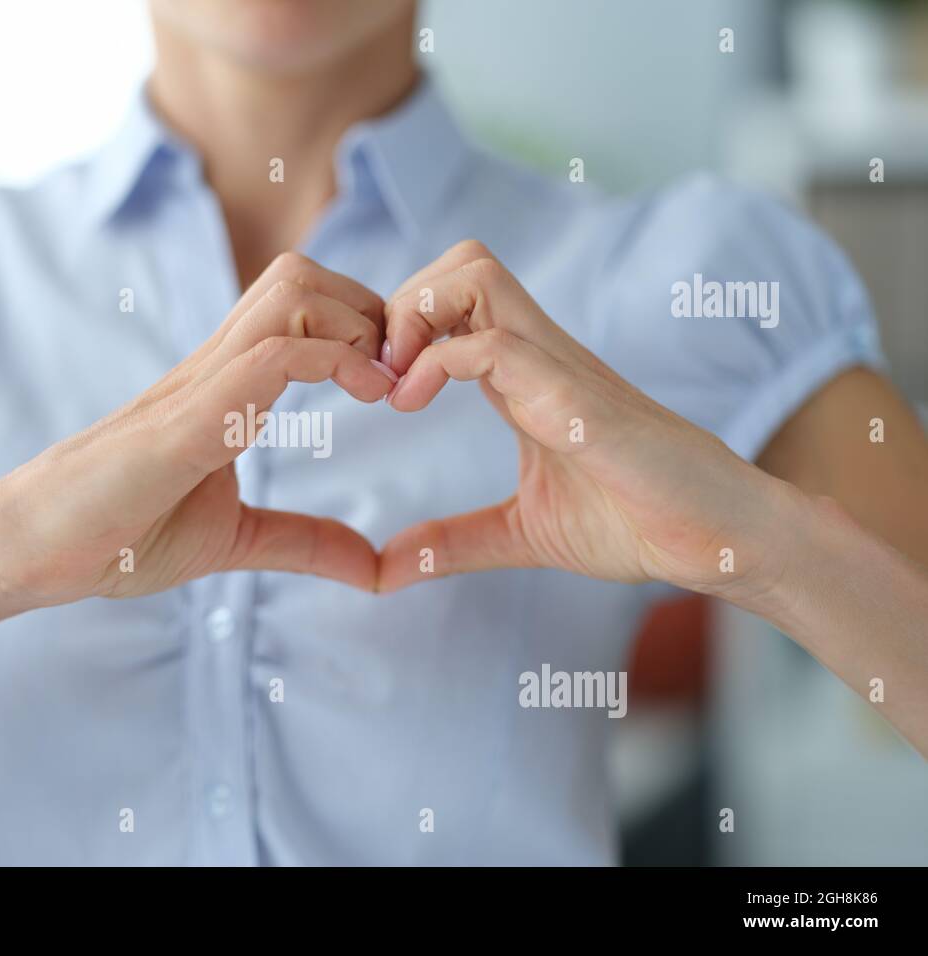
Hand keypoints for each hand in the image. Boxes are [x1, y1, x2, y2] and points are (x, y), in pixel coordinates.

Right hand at [0, 252, 396, 609]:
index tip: (400, 385)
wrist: (28, 550)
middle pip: (302, 275)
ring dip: (356, 325)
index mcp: (224, 387)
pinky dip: (333, 361)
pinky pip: (270, 356)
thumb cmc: (113, 536)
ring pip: (291, 293)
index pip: (300, 306)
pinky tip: (364, 398)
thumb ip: (301, 543)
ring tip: (384, 387)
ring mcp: (198, 385)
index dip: (364, 327)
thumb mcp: (231, 541)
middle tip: (401, 376)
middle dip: (370, 309)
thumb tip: (373, 568)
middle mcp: (213, 368)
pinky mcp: (186, 419)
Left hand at [376, 240, 801, 609]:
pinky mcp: (576, 399)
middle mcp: (540, 354)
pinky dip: (437, 362)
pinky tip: (412, 406)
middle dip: (401, 304)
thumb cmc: (637, 522)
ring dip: (414, 317)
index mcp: (525, 375)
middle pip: (462, 262)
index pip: (455, 299)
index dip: (400, 326)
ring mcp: (559, 368)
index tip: (373, 388)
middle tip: (378, 376)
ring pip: (475, 276)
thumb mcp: (522, 531)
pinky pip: (494, 343)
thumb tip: (384, 571)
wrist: (720, 542)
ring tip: (395, 388)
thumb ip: (455, 542)